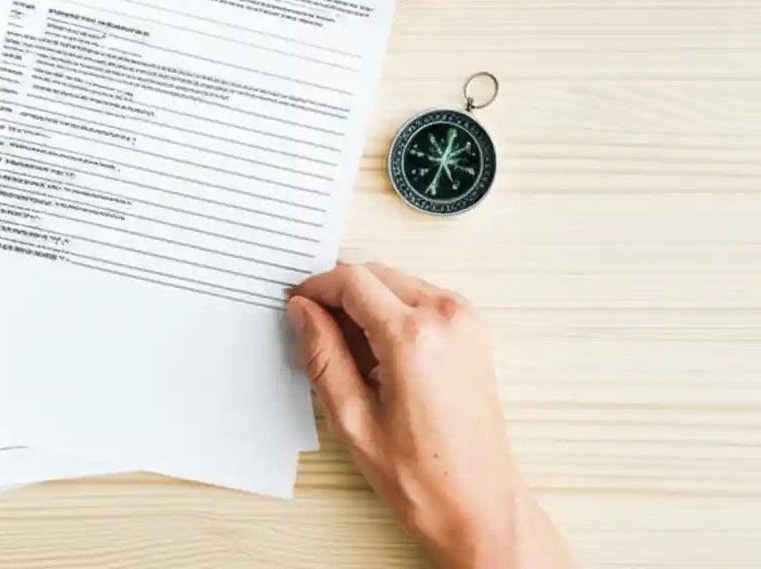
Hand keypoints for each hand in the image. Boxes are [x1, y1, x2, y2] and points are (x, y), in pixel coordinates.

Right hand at [288, 263, 571, 568]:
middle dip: (339, 295)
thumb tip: (303, 312)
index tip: (296, 307)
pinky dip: (393, 312)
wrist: (479, 503)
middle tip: (316, 334)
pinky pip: (421, 299)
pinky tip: (380, 356)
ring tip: (351, 356)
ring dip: (366, 304)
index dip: (315, 289)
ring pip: (396, 283)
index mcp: (413, 337)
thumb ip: (323, 355)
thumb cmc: (421, 475)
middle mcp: (445, 317)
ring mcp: (465, 321)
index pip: (351, 281)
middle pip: (374, 274)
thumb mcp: (353, 418)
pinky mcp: (473, 331)